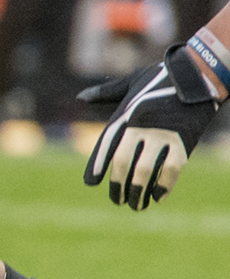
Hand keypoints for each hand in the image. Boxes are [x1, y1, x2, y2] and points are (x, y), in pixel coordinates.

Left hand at [81, 45, 222, 208]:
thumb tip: (80, 97)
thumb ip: (106, 93)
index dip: (96, 164)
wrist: (198, 73)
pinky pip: (171, 169)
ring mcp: (162, 135)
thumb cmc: (162, 78)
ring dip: (138, 191)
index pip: (106, 144)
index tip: (90, 183)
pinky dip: (164, 185)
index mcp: (125, 113)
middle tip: (116, 200)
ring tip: (135, 205)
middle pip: (123, 162)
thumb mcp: (131, 82)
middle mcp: (140, 126)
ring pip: (145, 170)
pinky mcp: (183, 141)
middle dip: (118, 185)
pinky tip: (157, 197)